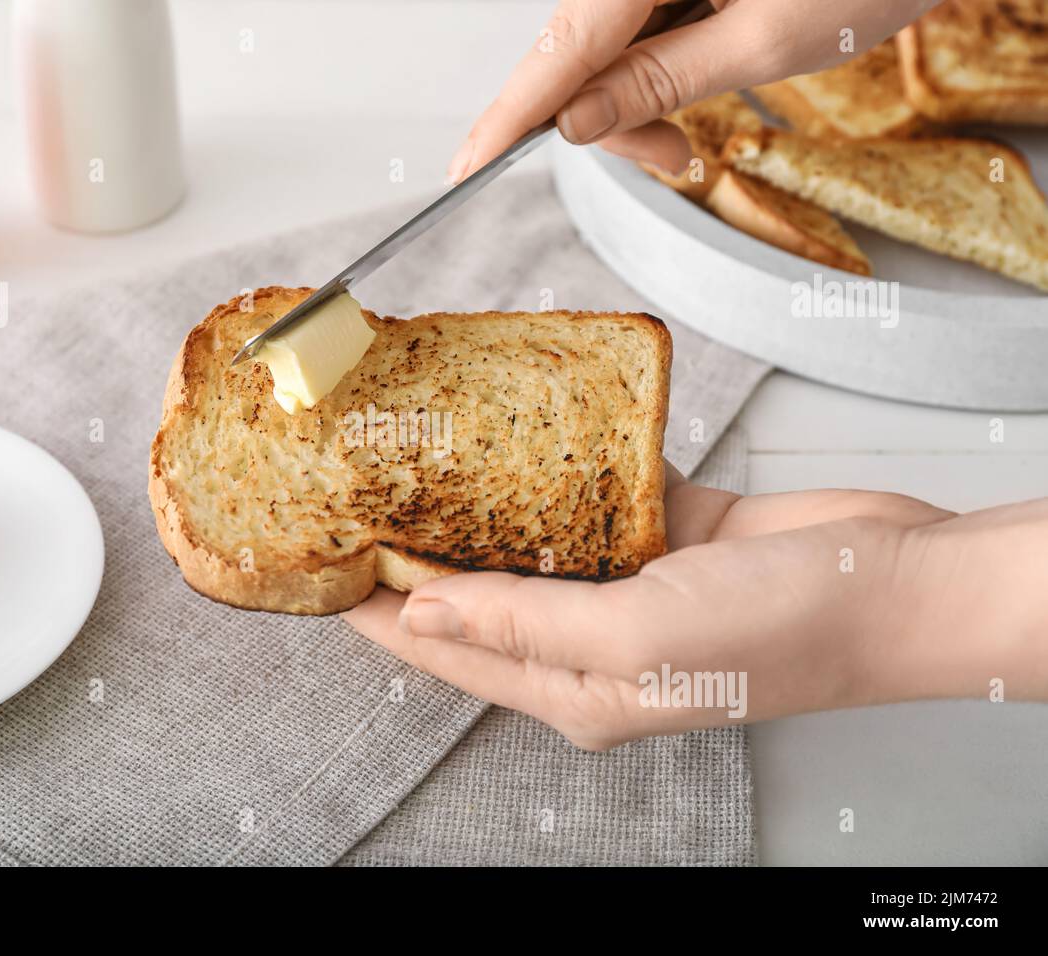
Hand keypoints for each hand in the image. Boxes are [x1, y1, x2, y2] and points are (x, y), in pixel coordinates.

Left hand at [343, 465, 964, 749]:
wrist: (897, 581)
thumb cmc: (781, 630)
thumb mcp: (635, 637)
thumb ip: (521, 623)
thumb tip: (417, 607)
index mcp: (575, 690)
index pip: (446, 649)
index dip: (376, 610)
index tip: (319, 567)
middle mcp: (590, 643)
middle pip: (478, 593)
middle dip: (418, 549)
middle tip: (360, 491)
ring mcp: (627, 585)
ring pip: (530, 540)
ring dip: (480, 502)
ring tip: (418, 452)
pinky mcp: (665, 532)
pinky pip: (592, 496)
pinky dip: (556, 466)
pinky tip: (518, 431)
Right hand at [446, 0, 942, 181]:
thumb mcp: (767, 38)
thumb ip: (660, 80)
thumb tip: (573, 123)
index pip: (560, 47)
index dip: (510, 115)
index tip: (465, 168)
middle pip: (580, 46)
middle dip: (609, 118)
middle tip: (671, 164)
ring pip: (608, 41)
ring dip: (635, 99)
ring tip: (688, 144)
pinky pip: (641, 20)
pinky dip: (656, 65)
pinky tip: (688, 88)